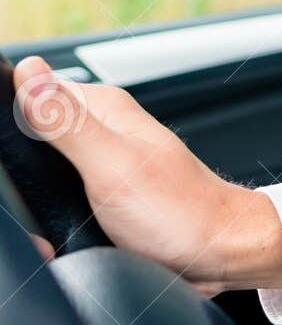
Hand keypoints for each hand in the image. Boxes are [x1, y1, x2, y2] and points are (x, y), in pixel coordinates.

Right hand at [10, 56, 281, 294]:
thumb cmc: (181, 212)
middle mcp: (103, 129)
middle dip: (22, 178)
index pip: (31, 91)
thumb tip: (30, 71)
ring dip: (38, 203)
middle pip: (31, 139)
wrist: (219, 253)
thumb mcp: (112, 164)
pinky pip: (62, 200)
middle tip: (49, 204)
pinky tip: (64, 235)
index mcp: (103, 107)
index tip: (20, 167)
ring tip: (58, 227)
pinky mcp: (105, 193)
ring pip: (42, 175)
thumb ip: (66, 121)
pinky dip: (55, 220)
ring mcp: (104, 162)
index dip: (10, 128)